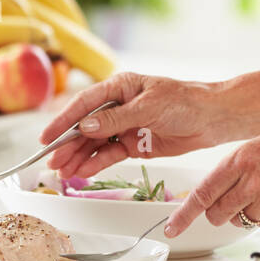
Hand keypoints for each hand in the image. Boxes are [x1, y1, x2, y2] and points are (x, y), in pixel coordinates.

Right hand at [38, 71, 235, 178]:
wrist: (213, 118)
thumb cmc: (186, 101)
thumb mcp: (149, 106)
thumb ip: (116, 118)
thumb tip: (85, 125)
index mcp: (120, 87)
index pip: (84, 103)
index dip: (63, 121)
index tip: (46, 137)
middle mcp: (119, 106)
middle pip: (86, 126)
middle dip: (67, 145)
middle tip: (52, 162)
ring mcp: (125, 125)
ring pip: (94, 143)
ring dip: (78, 157)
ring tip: (62, 173)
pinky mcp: (134, 143)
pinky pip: (109, 154)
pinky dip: (95, 164)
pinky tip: (82, 173)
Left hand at [164, 120, 259, 235]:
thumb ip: (237, 167)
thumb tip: (219, 188)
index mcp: (241, 159)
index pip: (203, 194)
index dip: (184, 215)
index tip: (173, 228)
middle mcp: (251, 183)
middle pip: (218, 214)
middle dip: (219, 212)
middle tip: (233, 201)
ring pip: (241, 220)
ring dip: (248, 211)